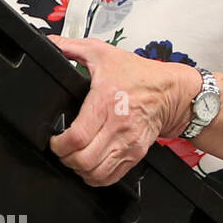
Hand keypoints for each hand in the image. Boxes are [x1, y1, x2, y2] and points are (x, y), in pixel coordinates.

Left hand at [47, 36, 200, 186]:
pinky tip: (90, 166)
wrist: (171, 92)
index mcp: (105, 103)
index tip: (54, 140)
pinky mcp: (135, 155)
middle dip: (65, 159)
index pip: (76, 138)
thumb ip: (73, 48)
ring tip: (75, 158)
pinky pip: (110, 178)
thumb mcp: (103, 53)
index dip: (58, 145)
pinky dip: (96, 178)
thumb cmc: (139, 75)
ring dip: (79, 170)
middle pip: (83, 160)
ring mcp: (128, 145)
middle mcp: (117, 128)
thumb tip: (51, 44)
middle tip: (62, 150)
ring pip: (95, 173)